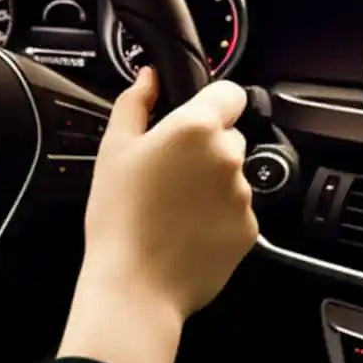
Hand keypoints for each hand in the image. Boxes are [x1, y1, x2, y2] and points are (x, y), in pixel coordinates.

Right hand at [57, 67, 256, 362]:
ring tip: (172, 206)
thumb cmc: (118, 218)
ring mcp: (243, 195)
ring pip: (232, 174)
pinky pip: (236, 209)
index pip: (229, 92)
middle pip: (228, 135)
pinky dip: (217, 214)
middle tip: (167, 172)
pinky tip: (186, 228)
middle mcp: (228, 156)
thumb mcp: (113, 150)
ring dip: (211, 182)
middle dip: (204, 147)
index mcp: (195, 128)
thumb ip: (134, 102)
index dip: (210, 102)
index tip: (191, 118)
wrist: (135, 285)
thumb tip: (148, 77)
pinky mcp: (249, 228)